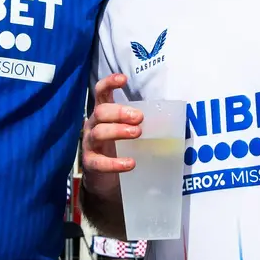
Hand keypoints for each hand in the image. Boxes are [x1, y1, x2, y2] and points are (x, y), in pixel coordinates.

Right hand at [82, 73, 142, 202]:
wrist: (106, 180)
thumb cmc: (119, 148)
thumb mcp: (128, 131)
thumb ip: (140, 124)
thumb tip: (169, 119)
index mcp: (103, 113)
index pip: (101, 92)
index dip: (109, 83)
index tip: (123, 79)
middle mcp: (93, 125)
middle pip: (100, 112)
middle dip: (119, 112)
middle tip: (139, 117)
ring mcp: (89, 144)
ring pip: (99, 132)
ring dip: (118, 131)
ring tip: (137, 133)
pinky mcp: (90, 163)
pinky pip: (99, 162)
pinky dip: (115, 163)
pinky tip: (130, 163)